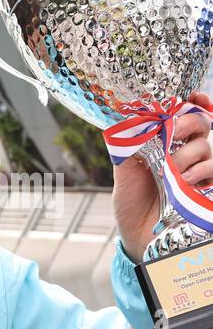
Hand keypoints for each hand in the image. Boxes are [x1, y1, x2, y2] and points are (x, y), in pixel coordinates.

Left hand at [112, 91, 212, 262]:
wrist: (136, 232)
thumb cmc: (130, 200)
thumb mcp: (124, 169)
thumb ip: (129, 144)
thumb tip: (127, 119)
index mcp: (164, 141)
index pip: (186, 113)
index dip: (195, 102)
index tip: (194, 97)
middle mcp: (183, 150)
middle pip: (200, 123)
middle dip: (187, 122)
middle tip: (171, 132)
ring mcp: (196, 167)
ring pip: (204, 146)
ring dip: (185, 154)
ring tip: (168, 170)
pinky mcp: (204, 186)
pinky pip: (212, 168)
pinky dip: (198, 170)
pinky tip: (183, 179)